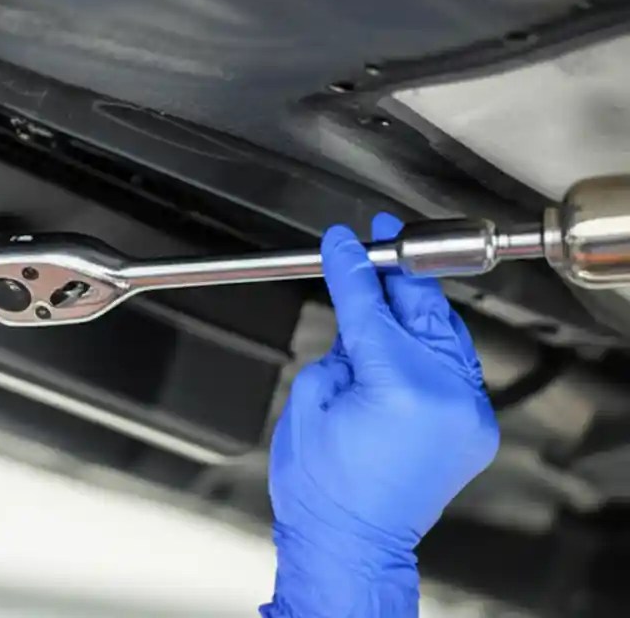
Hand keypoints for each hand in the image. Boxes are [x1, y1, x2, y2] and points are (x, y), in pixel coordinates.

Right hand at [263, 214, 498, 616]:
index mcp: (400, 388)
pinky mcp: (473, 428)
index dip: (354, 270)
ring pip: (447, 336)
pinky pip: (456, 368)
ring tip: (394, 281)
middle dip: (398, 274)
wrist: (348, 542)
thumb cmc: (320, 490)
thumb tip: (356, 322)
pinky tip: (411, 330)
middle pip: (421, 312)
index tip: (343, 244)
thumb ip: (339, 352)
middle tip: (380, 240)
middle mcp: (446, 397)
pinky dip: (434, 345)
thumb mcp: (311, 401)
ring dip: (419, 307)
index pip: (371, 309)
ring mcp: (466, 414)